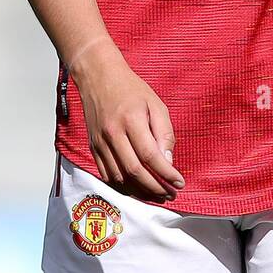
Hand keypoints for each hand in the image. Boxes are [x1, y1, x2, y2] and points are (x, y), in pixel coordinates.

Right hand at [72, 41, 184, 201]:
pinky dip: (122, 185)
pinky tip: (137, 187)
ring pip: (119, 177)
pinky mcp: (93, 147)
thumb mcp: (155, 103)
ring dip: (139, 191)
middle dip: (155, 188)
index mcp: (131, 120)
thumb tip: (168, 161)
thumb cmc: (130, 89)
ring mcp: (100, 142)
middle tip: (170, 195)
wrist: (98, 77)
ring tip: (156, 194)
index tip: (179, 183)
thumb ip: (164, 133)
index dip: (166, 173)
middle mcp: (113, 133)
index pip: (150, 156)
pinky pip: (107, 174)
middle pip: (134, 171)